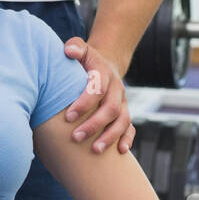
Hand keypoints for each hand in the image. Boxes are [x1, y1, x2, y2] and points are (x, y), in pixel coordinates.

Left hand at [61, 39, 133, 153]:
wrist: (105, 63)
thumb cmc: (84, 60)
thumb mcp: (80, 49)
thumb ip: (75, 47)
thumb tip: (69, 51)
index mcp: (104, 73)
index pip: (97, 89)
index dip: (84, 103)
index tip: (68, 117)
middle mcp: (116, 88)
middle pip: (111, 108)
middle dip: (94, 124)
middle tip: (76, 137)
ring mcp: (123, 101)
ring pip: (122, 120)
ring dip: (110, 136)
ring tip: (95, 150)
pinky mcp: (125, 112)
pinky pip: (130, 127)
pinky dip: (127, 139)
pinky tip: (120, 152)